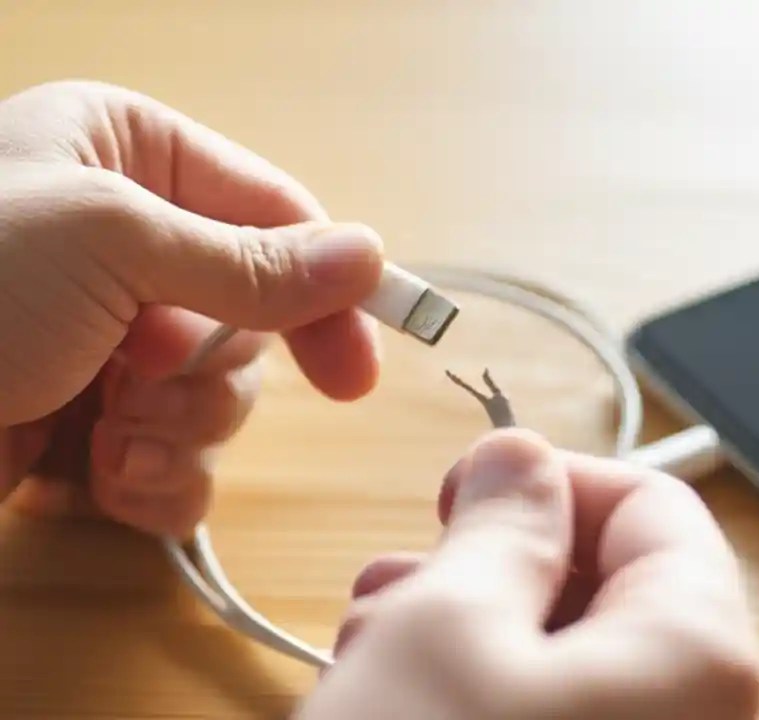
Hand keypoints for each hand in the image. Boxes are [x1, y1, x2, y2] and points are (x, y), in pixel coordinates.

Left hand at [0, 80, 383, 535]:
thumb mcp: (113, 245)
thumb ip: (254, 263)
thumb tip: (368, 255)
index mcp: (127, 157)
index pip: (275, 216)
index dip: (326, 291)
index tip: (356, 371)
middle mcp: (121, 242)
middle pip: (254, 319)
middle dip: (217, 377)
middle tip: (155, 394)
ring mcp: (102, 335)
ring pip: (219, 394)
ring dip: (180, 432)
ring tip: (108, 439)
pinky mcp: (83, 418)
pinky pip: (174, 454)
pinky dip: (152, 481)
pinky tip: (98, 480)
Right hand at [298, 430, 758, 719]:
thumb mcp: (446, 627)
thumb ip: (503, 522)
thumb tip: (527, 458)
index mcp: (700, 651)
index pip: (652, 500)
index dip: (549, 477)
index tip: (460, 494)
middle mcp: (698, 708)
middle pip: (605, 580)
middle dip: (488, 570)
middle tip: (400, 595)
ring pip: (562, 652)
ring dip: (462, 636)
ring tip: (374, 663)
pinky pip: (549, 709)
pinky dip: (473, 695)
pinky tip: (393, 704)